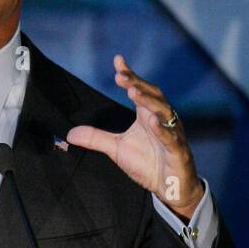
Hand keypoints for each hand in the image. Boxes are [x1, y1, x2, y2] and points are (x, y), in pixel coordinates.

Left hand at [65, 56, 203, 218]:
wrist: (170, 187)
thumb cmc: (148, 163)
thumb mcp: (117, 149)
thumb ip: (96, 138)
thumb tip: (70, 134)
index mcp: (147, 114)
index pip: (139, 89)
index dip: (129, 74)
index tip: (118, 60)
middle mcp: (161, 118)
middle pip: (152, 94)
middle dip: (137, 84)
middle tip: (121, 76)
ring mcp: (171, 133)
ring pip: (163, 111)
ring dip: (148, 101)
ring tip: (133, 92)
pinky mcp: (178, 150)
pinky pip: (171, 137)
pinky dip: (162, 129)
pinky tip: (151, 121)